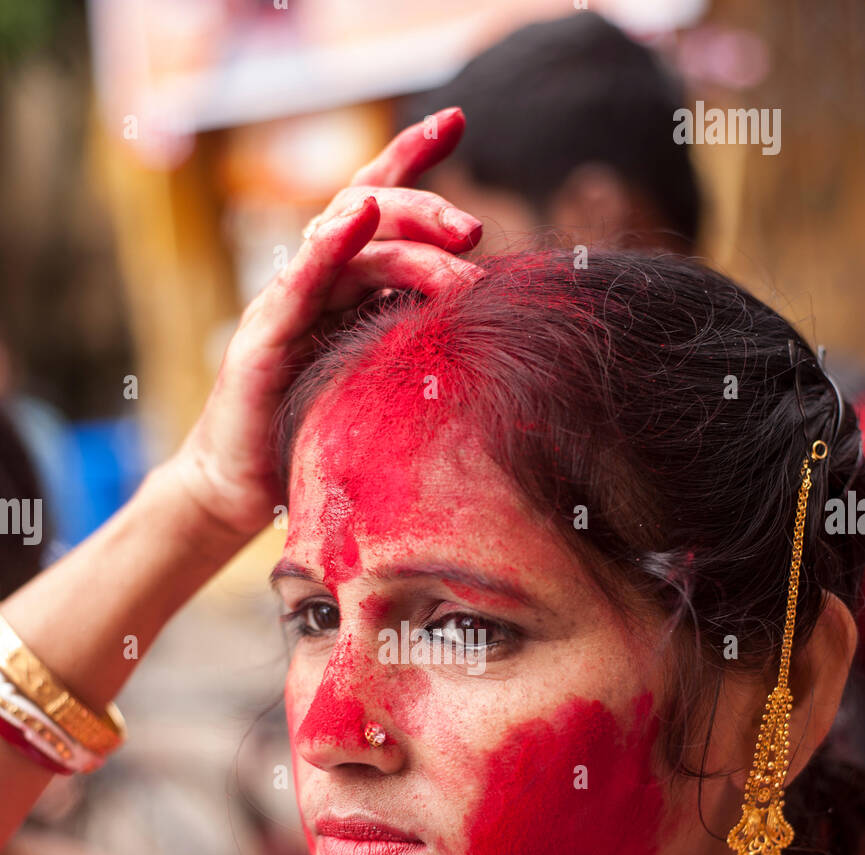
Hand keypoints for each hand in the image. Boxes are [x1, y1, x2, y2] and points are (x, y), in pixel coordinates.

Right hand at [166, 107, 483, 538]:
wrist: (238, 492)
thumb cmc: (312, 439)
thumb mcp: (377, 385)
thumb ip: (411, 345)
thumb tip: (482, 330)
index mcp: (342, 288)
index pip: (376, 206)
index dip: (411, 159)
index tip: (457, 120)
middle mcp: (312, 284)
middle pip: (368, 213)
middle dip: (426, 208)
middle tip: (476, 228)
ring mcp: (283, 306)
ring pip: (341, 240)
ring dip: (402, 230)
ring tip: (456, 235)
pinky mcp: (261, 341)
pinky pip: (296, 285)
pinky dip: (327, 248)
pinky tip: (358, 219)